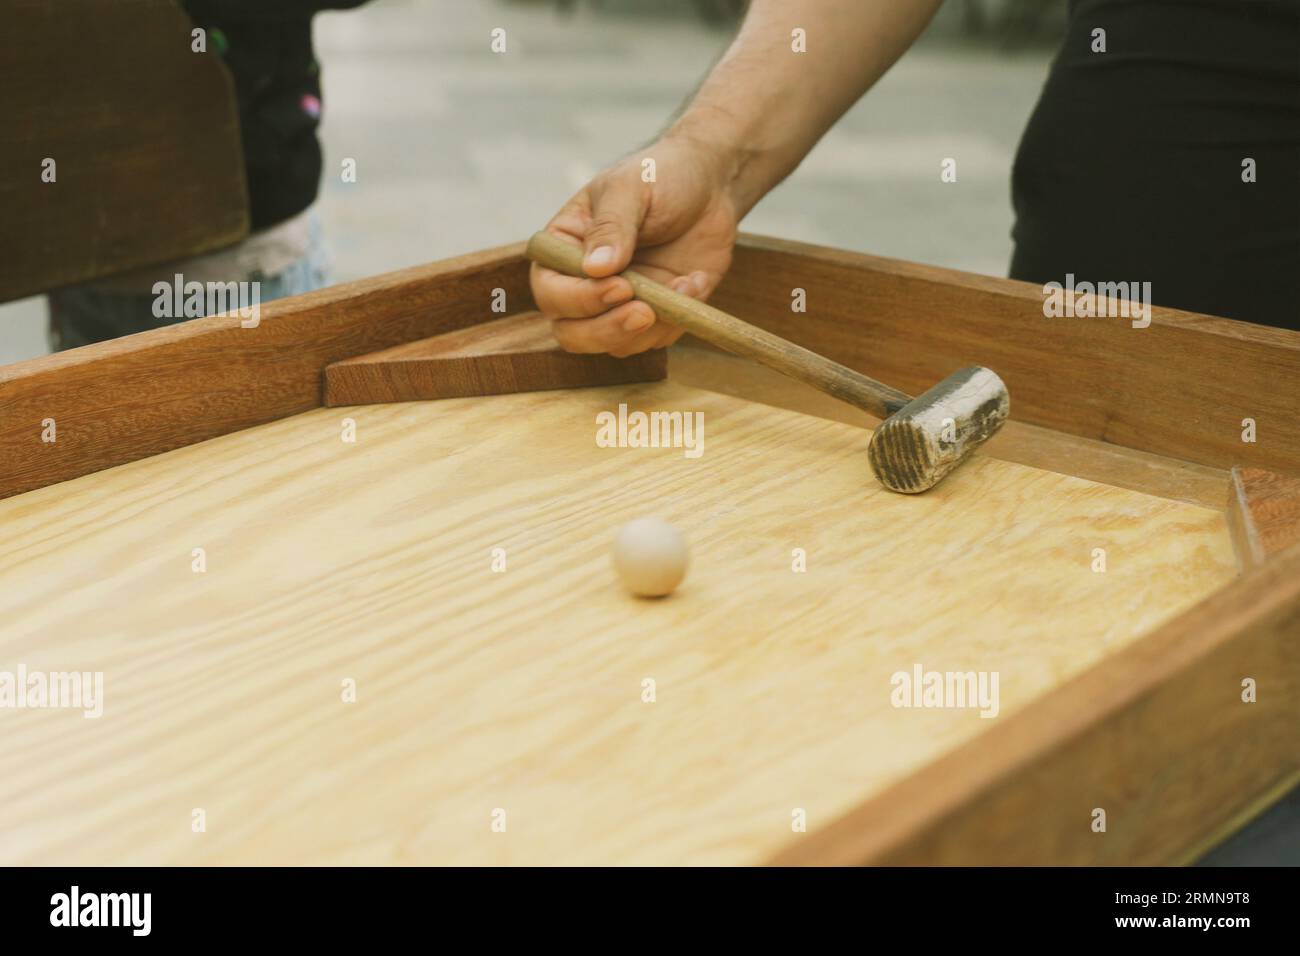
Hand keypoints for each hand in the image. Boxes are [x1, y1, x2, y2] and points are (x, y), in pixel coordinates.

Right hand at [530, 134, 740, 356]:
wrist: (708, 186)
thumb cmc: (660, 176)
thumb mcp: (630, 188)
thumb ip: (611, 226)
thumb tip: (595, 268)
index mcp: (564, 250)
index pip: (550, 291)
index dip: (579, 299)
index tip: (619, 287)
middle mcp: (584, 284)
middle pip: (572, 334)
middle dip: (607, 330)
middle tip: (643, 312)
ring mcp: (619, 305)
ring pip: (615, 345)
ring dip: (649, 328)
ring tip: (682, 284)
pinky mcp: (653, 316)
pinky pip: (656, 340)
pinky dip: (677, 320)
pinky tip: (693, 281)